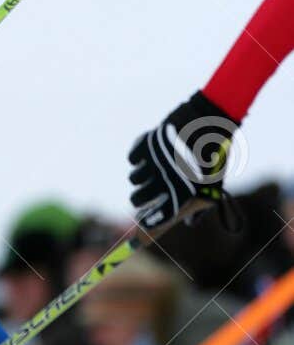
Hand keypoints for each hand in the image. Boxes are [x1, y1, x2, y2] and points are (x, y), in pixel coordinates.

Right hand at [128, 90, 238, 230]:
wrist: (208, 121)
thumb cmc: (212, 156)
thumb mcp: (213, 184)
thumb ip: (200, 206)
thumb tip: (189, 222)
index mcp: (183, 192)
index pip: (159, 216)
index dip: (149, 222)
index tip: (143, 222)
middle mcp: (165, 179)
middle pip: (138, 199)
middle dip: (138, 200)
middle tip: (142, 196)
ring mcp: (154, 161)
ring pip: (134, 178)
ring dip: (139, 178)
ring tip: (149, 172)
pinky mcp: (146, 144)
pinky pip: (132, 158)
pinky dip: (137, 159)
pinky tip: (146, 156)